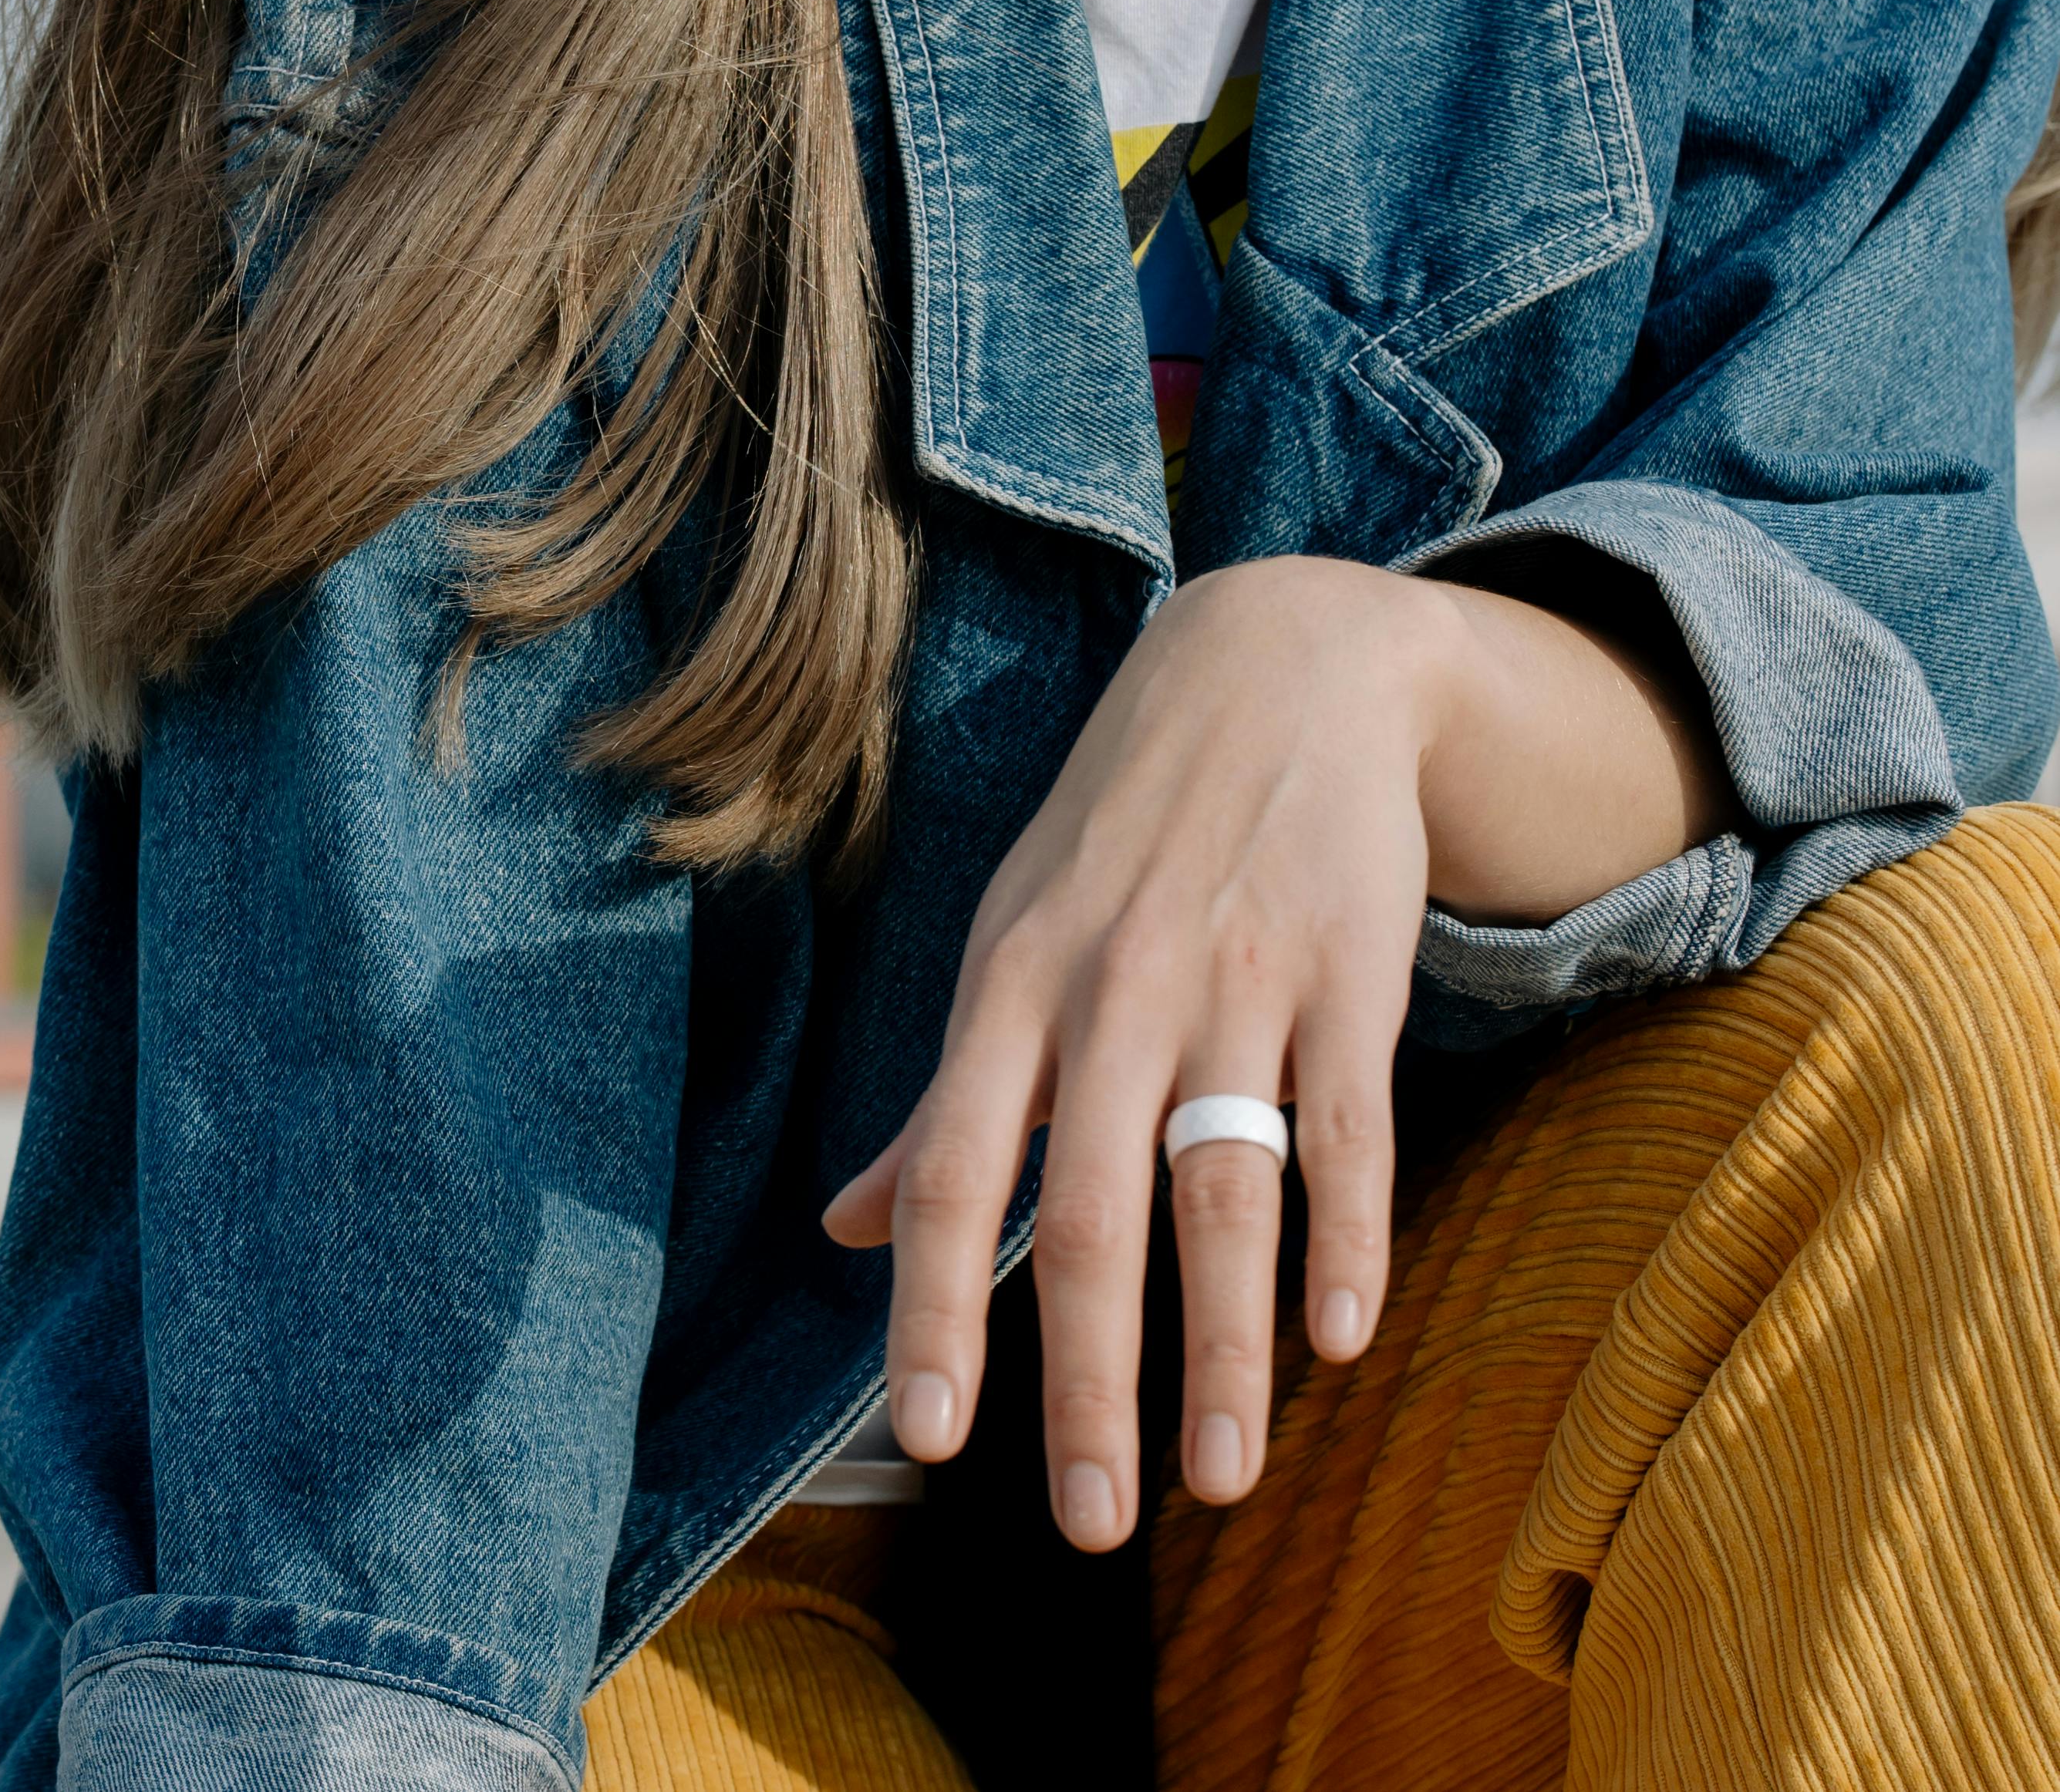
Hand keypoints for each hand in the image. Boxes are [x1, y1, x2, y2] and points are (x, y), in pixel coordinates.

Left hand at [823, 549, 1725, 1547]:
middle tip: (1094, 1524)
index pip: (948, 1167)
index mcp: (1011, 985)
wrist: (1280, 660)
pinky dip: (1346, 1237)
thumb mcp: (1010, 937)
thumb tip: (835, 1228)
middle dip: (1084, 1379)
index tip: (929, 1440)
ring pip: (1224, 1188)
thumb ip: (941, 1097)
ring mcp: (1237, 978)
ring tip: (1222, 1479)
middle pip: (1085, 1210)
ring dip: (1224, 1347)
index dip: (932, 1303)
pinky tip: (1342, 1335)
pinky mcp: (1349, 970)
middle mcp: (1113, 987)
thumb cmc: (1122, 829)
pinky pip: (1349, 1126)